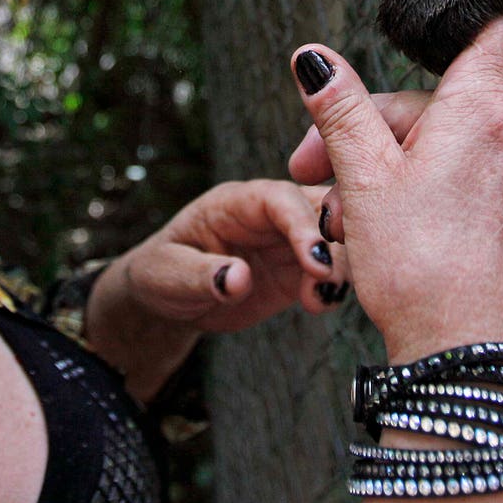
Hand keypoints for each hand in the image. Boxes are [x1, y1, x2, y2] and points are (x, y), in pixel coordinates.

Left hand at [83, 180, 346, 400]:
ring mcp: (287, 242)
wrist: (169, 297)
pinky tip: (324, 304)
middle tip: (336, 274)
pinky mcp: (297, 271)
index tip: (315, 259)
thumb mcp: (167, 273)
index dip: (302, 224)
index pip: (279, 199)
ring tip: (324, 299)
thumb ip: (202, 275)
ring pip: (335, 239)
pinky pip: (330, 272)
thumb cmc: (161, 272)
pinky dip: (337, 286)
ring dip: (341, 266)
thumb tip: (238, 278)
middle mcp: (269, 216)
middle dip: (340, 233)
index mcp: (236, 202)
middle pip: (320, 207)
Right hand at [288, 15, 502, 362]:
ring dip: (374, 168)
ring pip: (428, 144)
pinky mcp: (499, 208)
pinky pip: (445, 177)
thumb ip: (339, 110)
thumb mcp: (361, 177)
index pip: (486, 27)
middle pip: (425, 100)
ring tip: (336, 216)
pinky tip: (365, 230)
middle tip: (308, 169)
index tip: (416, 12)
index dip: (453, 12)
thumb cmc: (418, 263)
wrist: (460, 350)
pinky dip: (402, 191)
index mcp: (480, 109)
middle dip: (361, 127)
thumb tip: (313, 57)